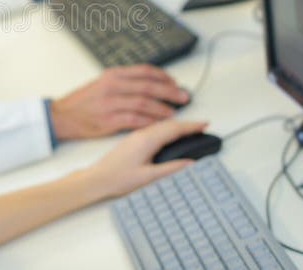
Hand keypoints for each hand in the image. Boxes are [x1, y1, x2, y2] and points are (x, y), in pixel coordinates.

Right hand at [50, 65, 189, 140]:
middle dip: (169, 92)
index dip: (163, 77)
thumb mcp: (102, 83)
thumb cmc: (83, 102)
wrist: (62, 116)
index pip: (144, 71)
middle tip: (183, 97)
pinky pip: (134, 120)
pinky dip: (149, 122)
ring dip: (162, 109)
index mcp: (112, 75)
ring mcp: (110, 104)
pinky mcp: (108, 121)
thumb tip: (151, 85)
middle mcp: (112, 87)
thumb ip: (124, 82)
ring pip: (144, 103)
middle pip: (148, 87)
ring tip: (173, 113)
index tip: (175, 83)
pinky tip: (158, 124)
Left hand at [86, 119, 208, 198]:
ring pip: (160, 125)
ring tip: (190, 129)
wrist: (97, 178)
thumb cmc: (117, 179)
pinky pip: (153, 128)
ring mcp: (136, 136)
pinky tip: (168, 134)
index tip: (205, 124)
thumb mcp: (148, 177)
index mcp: (147, 140)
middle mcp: (141, 134)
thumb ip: (171, 169)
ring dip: (176, 125)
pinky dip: (166, 129)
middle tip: (202, 126)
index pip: (174, 128)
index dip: (192, 125)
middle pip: (168, 123)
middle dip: (186, 123)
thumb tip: (189, 164)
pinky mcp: (132, 140)